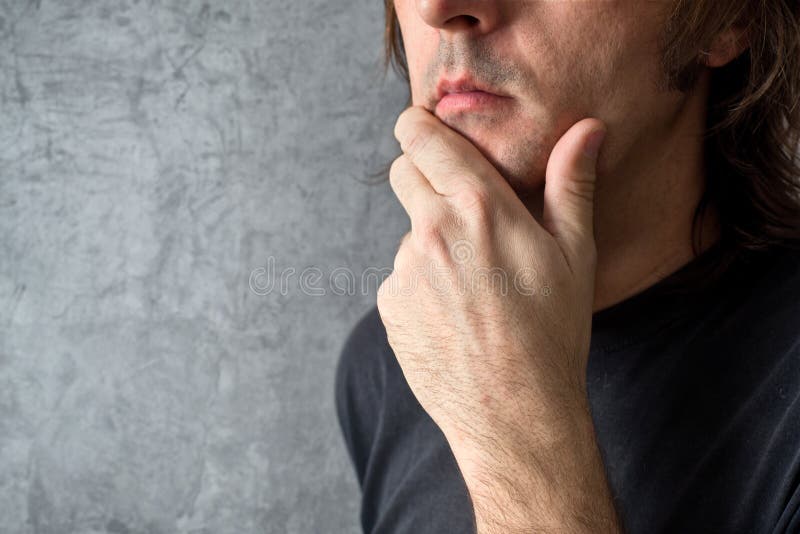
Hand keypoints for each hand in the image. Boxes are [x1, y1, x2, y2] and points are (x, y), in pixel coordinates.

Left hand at [376, 106, 617, 531]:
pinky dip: (421, 286)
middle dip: (424, 178)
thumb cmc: (553, 331)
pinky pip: (400, 278)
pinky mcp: (390, 306)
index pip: (420, 137)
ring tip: (473, 286)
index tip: (424, 131)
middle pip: (402, 173)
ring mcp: (404, 271)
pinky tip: (454, 316)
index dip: (418, 127)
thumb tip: (586, 127)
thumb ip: (570, 184)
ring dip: (430, 243)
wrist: (514, 412)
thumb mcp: (574, 254)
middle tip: (462, 212)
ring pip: (408, 233)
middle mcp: (431, 231)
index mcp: (478, 206)